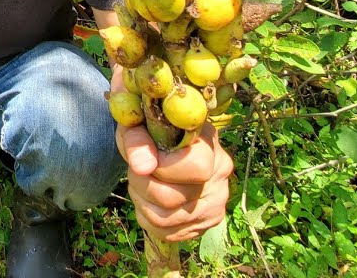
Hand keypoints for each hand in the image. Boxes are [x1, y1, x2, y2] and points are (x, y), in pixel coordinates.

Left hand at [116, 116, 233, 242]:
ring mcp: (215, 205)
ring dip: (142, 202)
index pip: (195, 167)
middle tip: (136, 171)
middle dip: (143, 185)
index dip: (161, 166)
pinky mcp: (203, 225)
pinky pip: (166, 232)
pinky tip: (149, 199)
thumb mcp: (139, 125)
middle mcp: (220, 177)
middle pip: (173, 197)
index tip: (144, 158)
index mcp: (211, 145)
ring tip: (141, 184)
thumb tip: (142, 166)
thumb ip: (138, 139)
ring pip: (166, 219)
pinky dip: (148, 217)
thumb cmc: (151, 133)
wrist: (162, 149)